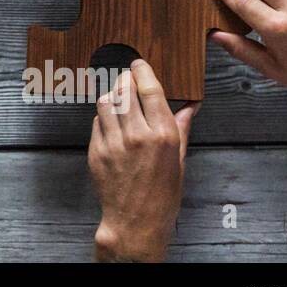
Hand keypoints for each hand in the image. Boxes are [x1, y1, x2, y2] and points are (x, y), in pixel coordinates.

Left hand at [89, 60, 197, 262]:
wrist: (135, 222)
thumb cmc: (162, 195)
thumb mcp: (179, 160)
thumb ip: (181, 128)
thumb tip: (191, 105)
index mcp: (163, 135)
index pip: (149, 89)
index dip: (142, 72)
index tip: (139, 64)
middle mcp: (137, 135)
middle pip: (124, 90)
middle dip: (125, 79)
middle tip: (127, 79)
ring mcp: (114, 143)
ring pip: (106, 102)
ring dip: (112, 95)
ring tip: (119, 99)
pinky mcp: (96, 151)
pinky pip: (96, 122)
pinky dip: (103, 117)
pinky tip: (111, 123)